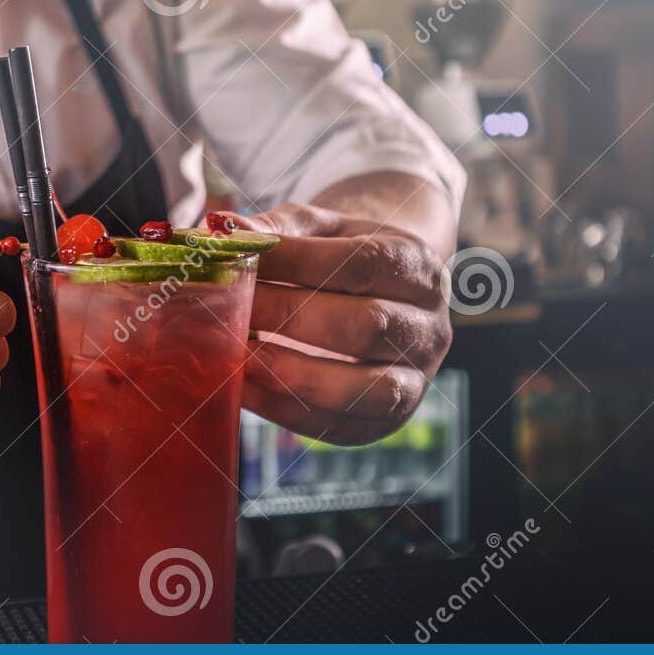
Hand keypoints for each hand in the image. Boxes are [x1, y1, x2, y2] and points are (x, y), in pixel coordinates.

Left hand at [222, 199, 450, 445]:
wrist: (376, 296)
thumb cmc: (338, 256)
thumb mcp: (317, 229)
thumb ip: (276, 229)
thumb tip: (223, 230)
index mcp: (420, 268)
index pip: (362, 263)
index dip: (296, 261)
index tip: (237, 258)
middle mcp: (430, 327)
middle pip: (366, 326)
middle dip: (287, 317)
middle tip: (227, 309)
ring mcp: (415, 380)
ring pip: (360, 387)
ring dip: (288, 372)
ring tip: (234, 354)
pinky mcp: (387, 422)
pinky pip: (337, 425)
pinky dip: (283, 409)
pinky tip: (242, 386)